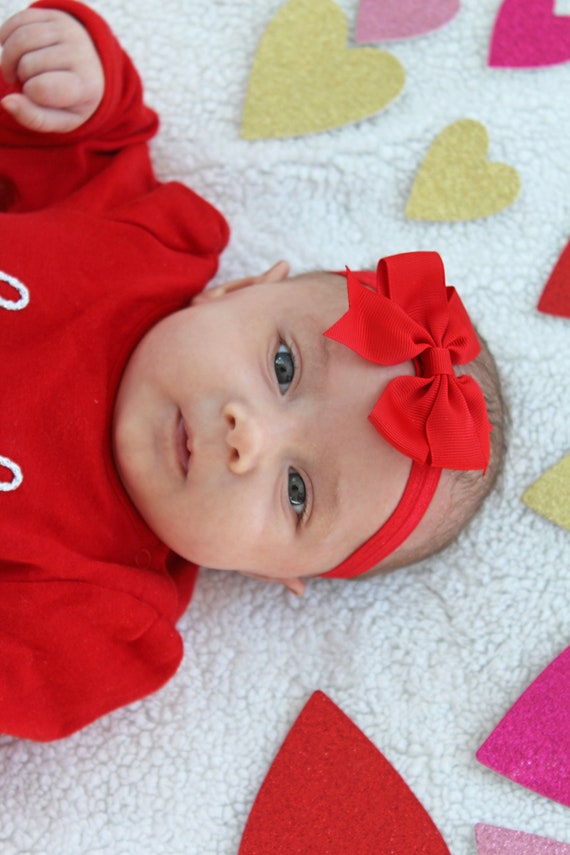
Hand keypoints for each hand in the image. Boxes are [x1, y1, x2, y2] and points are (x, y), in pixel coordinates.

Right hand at [0, 7, 103, 132]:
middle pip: (28, 64)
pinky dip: (7, 37)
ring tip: (16, 69)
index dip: (29, 94)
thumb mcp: (59, 118)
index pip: (42, 88)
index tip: (36, 97)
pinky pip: (19, 21)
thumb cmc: (70, 100)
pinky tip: (14, 51)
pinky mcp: (56, 15)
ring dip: (9, 57)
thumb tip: (6, 102)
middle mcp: (82, 54)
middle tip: (25, 83)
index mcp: (87, 86)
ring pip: (21, 40)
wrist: (90, 69)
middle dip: (19, 77)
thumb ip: (34, 118)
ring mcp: (69, 31)